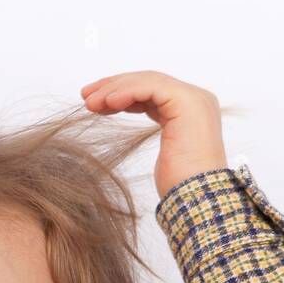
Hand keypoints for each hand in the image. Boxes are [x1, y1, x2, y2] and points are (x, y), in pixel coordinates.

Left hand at [80, 70, 228, 199]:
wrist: (197, 200)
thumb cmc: (180, 187)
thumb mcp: (164, 153)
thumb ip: (159, 130)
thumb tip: (141, 127)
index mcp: (191, 111)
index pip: (151, 91)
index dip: (121, 93)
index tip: (94, 103)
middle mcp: (196, 100)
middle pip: (148, 83)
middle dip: (114, 87)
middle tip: (86, 97)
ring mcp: (194, 99)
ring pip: (147, 81)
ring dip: (115, 90)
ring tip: (90, 103)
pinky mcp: (187, 103)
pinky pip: (150, 87)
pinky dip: (127, 91)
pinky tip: (108, 103)